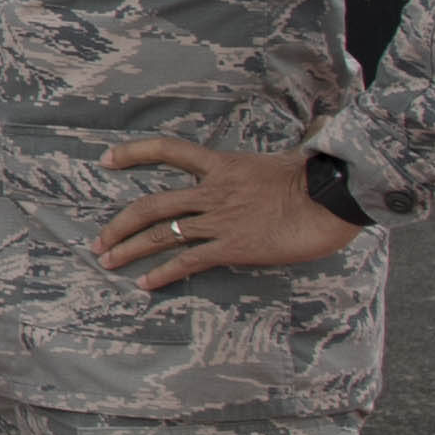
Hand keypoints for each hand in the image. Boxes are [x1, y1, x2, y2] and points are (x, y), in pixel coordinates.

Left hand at [92, 137, 364, 289]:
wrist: (335, 198)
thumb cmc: (317, 180)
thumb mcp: (282, 161)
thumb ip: (262, 166)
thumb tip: (282, 153)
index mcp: (222, 165)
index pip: (169, 151)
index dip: (134, 153)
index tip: (106, 159)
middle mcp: (213, 192)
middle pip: (152, 206)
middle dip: (119, 225)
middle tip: (99, 241)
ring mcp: (220, 220)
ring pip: (162, 235)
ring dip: (130, 250)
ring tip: (108, 263)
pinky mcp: (233, 247)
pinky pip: (188, 261)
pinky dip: (163, 273)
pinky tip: (147, 284)